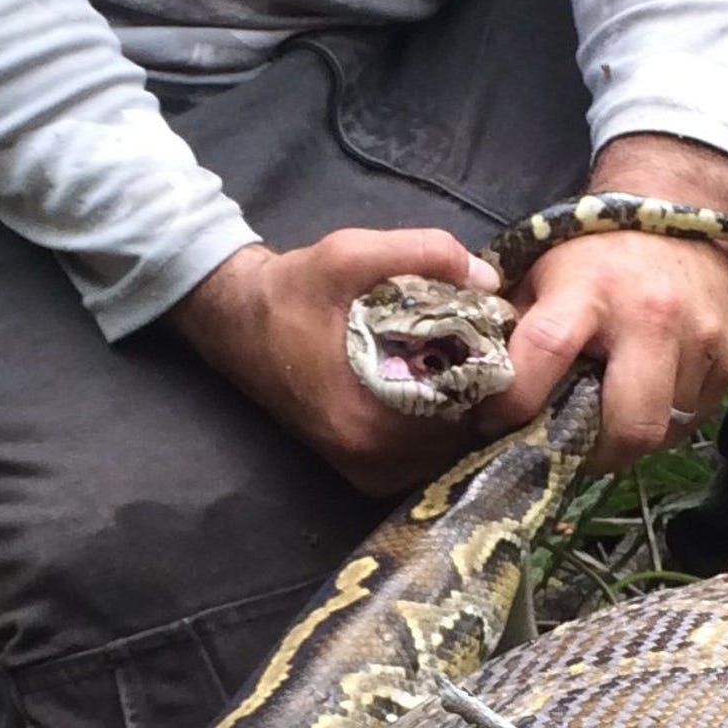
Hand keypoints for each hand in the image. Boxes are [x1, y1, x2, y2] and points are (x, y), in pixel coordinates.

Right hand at [171, 228, 501, 497]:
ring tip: (462, 364)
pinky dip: (440, 427)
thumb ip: (423, 252)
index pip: (467, 409)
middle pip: (463, 435)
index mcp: (370, 421)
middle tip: (484, 347)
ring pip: (448, 451)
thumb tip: (489, 277)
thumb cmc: (291, 290)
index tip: (493, 335)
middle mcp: (372, 461)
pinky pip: (424, 459)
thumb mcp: (350, 253)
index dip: (491, 371)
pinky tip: (439, 388)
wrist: (235, 322)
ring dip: (463, 410)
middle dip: (481, 392)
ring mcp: (367, 474)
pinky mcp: (363, 474)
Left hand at [478, 134, 727, 472]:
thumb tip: (477, 392)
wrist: (675, 203)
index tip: (498, 422)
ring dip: (631, 436)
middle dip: (597, 453)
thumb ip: (516, 329)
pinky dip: (666, 418)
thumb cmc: (596, 249)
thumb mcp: (543, 274)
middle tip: (574, 448)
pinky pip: (694, 416)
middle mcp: (651, 317)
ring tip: (609, 416)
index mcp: (589, 291)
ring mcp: (699, 338)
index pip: (545, 357)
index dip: (514, 404)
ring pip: (665, 430)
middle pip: (629, 426)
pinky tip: (646, 394)